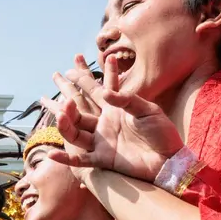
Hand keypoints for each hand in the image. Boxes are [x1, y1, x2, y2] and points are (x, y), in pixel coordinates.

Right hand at [40, 54, 183, 181]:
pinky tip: (51, 154)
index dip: (90, 74)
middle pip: (79, 108)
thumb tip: (104, 92)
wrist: (168, 160)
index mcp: (116, 110)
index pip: (99, 88)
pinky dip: (66, 158)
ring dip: (65, 124)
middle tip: (58, 79)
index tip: (77, 59)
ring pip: (75, 132)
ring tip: (60, 113)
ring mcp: (101, 142)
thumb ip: (126, 100)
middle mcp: (104, 124)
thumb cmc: (162, 133)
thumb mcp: (148, 111)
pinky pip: (80, 160)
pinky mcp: (103, 159)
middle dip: (68, 93)